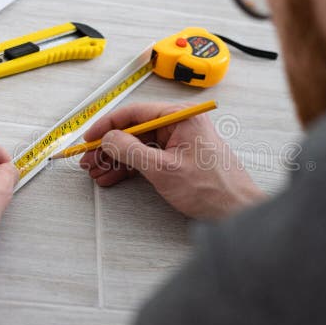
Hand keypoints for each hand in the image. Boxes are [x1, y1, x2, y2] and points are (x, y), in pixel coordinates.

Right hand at [79, 102, 265, 219]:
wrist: (237, 211)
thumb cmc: (212, 190)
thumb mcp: (163, 170)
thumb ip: (131, 150)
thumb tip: (108, 139)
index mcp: (181, 117)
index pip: (135, 112)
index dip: (107, 126)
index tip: (89, 138)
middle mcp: (181, 124)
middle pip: (135, 130)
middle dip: (109, 147)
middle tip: (88, 160)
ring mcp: (181, 141)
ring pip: (139, 146)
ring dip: (116, 160)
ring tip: (96, 173)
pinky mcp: (180, 158)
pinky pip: (149, 157)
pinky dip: (130, 168)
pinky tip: (112, 177)